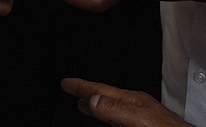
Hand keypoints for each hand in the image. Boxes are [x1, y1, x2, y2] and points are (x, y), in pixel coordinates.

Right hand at [61, 78, 191, 126]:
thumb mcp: (138, 119)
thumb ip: (115, 109)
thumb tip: (92, 99)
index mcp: (132, 101)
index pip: (101, 90)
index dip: (82, 87)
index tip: (66, 83)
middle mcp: (135, 107)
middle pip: (105, 97)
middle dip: (87, 93)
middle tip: (71, 89)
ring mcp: (140, 117)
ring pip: (111, 109)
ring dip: (96, 107)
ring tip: (83, 105)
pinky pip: (118, 120)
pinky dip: (107, 118)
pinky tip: (108, 122)